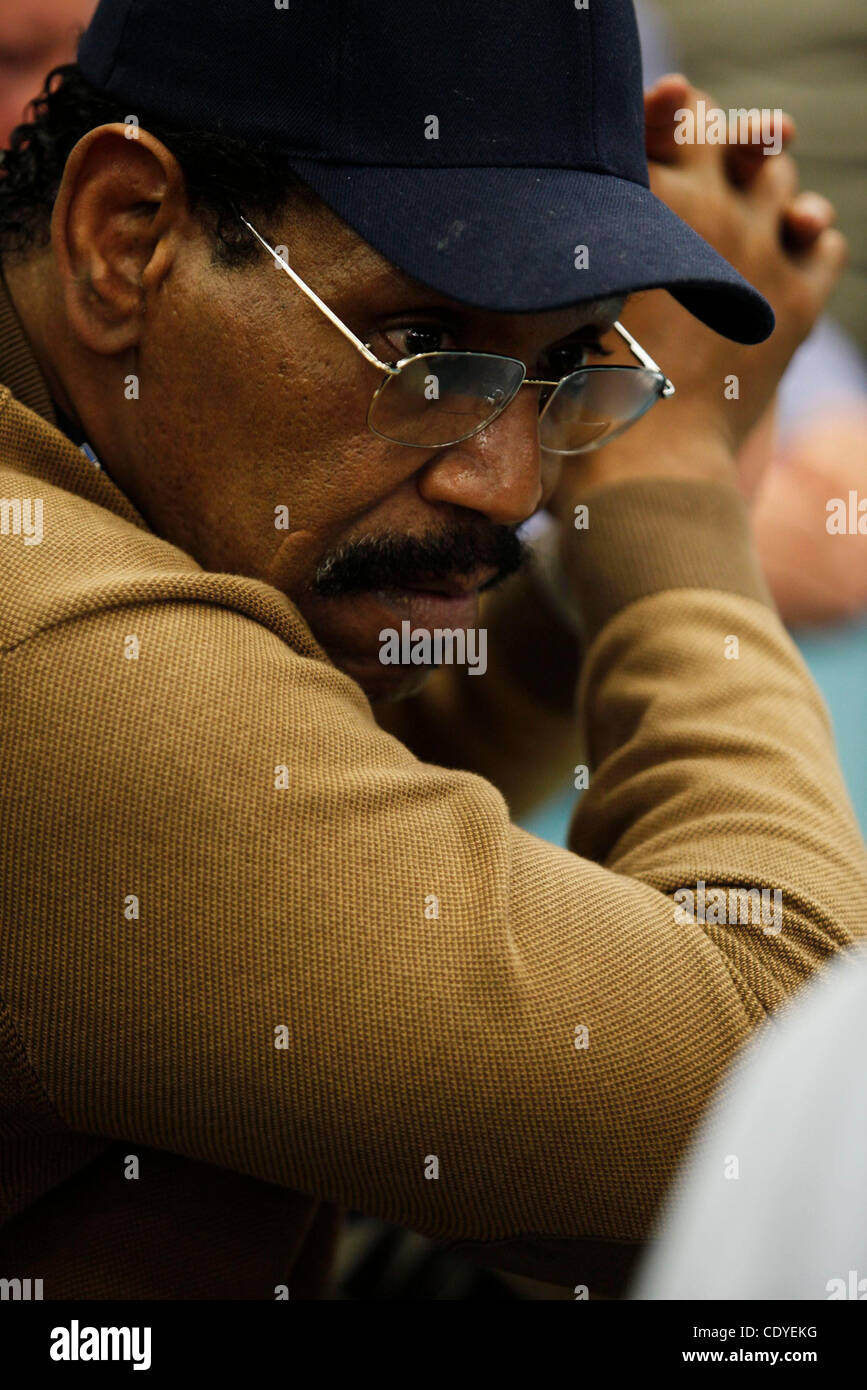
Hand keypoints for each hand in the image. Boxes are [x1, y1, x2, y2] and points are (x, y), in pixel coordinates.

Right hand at [547, 75, 846, 516]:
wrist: (646, 461)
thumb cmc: (586, 386)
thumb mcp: (574, 293)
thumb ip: (600, 233)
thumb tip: (626, 199)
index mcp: (648, 203)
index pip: (680, 112)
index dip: (676, 114)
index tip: (670, 124)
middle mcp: (712, 213)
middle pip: (739, 137)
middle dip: (726, 148)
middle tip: (709, 181)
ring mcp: (762, 255)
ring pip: (784, 180)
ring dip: (767, 192)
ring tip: (744, 223)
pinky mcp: (798, 303)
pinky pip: (825, 241)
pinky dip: (807, 242)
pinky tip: (779, 262)